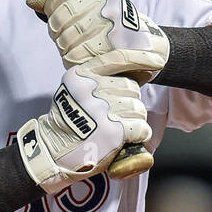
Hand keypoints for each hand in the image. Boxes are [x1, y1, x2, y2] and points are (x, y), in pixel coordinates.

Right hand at [16, 62, 151, 192]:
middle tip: (115, 116)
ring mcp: (101, 110)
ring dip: (135, 120)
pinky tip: (127, 139)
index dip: (142, 59)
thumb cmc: (69, 123)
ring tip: (117, 128)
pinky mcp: (111, 131)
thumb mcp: (74, 91)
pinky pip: (141, 127)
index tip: (158, 61)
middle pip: (132, 88)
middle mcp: (90, 88)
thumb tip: (135, 74)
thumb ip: (98, 79)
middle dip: (130, 102)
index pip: (118, 58)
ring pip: (138, 108)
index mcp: (81, 75)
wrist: (53, 153)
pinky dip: (139, 135)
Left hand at [26, 0, 168, 81]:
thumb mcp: (87, 5)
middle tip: (71, 40)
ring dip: (68, 51)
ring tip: (83, 50)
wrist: (150, 46)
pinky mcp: (114, 46)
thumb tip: (32, 0)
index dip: (52, 11)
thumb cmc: (111, 24)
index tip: (61, 19)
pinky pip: (77, 57)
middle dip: (59, 34)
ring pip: (65, 41)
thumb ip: (57, 1)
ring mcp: (112, 22)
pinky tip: (86, 60)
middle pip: (58, 21)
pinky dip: (76, 62)